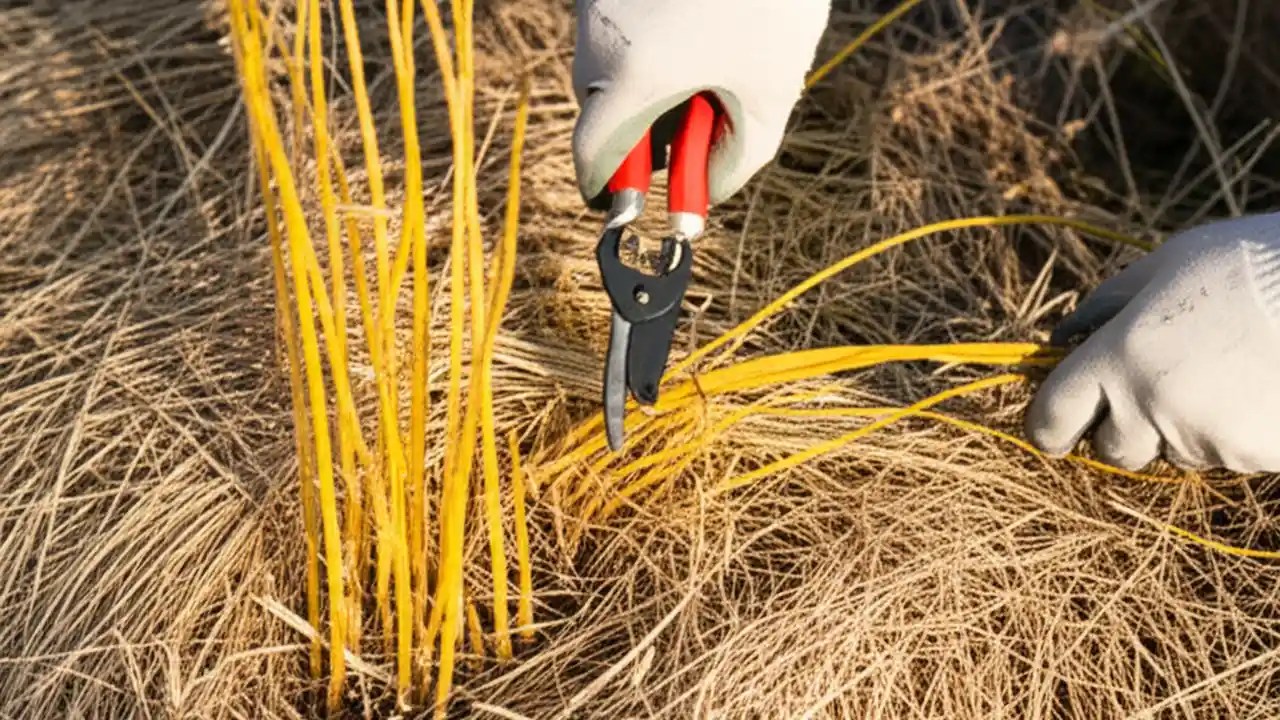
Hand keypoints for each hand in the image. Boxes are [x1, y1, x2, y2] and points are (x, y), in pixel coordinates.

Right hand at [571, 0, 830, 207]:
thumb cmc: (773, 5)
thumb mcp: (769, 94)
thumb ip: (734, 162)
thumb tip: (703, 198)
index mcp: (634, 77)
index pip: (592, 155)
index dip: (606, 189)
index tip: (622, 203)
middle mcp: (601, 37)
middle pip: (599, 110)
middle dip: (640, 131)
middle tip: (691, 125)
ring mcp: (597, 4)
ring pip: (608, 69)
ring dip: (647, 85)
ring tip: (707, 60)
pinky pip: (617, 32)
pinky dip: (649, 46)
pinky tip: (697, 25)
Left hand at [1026, 212, 1279, 472]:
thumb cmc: (1250, 263)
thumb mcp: (1167, 265)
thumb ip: (1109, 304)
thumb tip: (1063, 337)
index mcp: (1120, 355)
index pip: (1054, 415)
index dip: (1048, 427)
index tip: (1053, 430)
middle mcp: (1153, 403)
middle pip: (1113, 450)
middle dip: (1124, 431)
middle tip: (1154, 391)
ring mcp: (1206, 436)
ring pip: (1173, 453)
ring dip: (1182, 428)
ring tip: (1223, 374)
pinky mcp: (1252, 456)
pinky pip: (1224, 456)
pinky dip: (1231, 433)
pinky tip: (1257, 388)